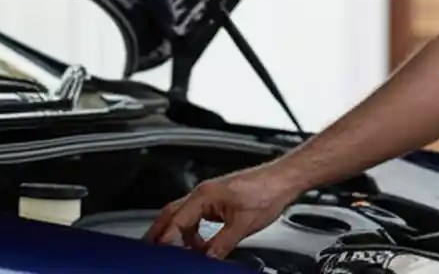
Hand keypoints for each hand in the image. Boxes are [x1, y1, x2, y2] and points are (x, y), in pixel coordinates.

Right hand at [142, 162, 303, 258]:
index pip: (175, 221)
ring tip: (179, 253)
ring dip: (178, 235)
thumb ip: (219, 245)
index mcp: (204, 195)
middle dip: (160, 234)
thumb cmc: (268, 191)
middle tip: (152, 252)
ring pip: (183, 216)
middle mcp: (203, 193)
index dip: (167, 241)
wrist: (285, 179)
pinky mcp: (219, 199)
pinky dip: (193, 232)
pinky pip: (197, 216)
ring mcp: (210, 194)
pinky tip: (200, 244)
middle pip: (171, 215)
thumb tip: (206, 260)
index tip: (162, 255)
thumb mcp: (242, 226)